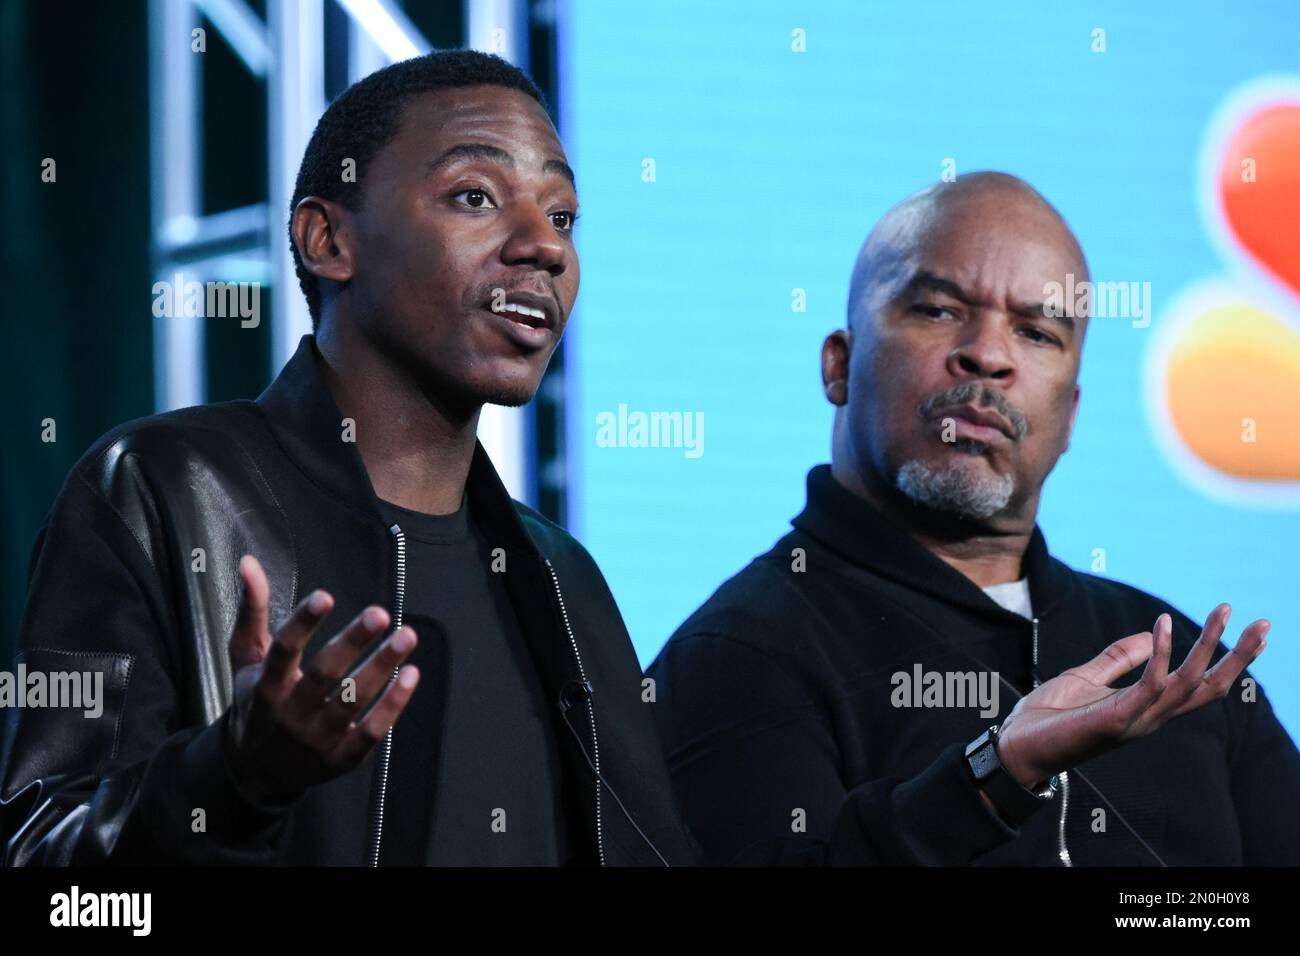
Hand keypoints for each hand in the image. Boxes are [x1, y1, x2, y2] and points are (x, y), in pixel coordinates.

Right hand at [223, 554, 419, 802]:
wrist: (256, 771)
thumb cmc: (257, 701)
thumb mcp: (246, 659)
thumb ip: (252, 611)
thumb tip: (249, 562)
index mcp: (266, 686)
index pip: (284, 650)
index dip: (303, 623)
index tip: (326, 595)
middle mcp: (291, 714)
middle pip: (325, 675)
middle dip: (353, 643)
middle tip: (380, 613)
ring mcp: (318, 739)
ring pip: (353, 700)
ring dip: (382, 667)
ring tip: (408, 635)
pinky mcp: (342, 758)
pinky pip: (371, 731)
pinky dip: (393, 704)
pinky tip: (412, 674)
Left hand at [995, 603, 1267, 787]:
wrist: (1014, 748)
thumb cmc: (1047, 717)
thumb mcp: (1085, 677)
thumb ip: (1118, 658)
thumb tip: (1150, 632)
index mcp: (1147, 708)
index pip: (1200, 686)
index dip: (1227, 661)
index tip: (1250, 631)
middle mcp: (1150, 718)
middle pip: (1210, 689)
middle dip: (1239, 657)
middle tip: (1264, 623)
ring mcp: (1136, 721)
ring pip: (1189, 684)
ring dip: (1209, 646)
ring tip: (1224, 611)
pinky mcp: (1115, 720)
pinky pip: (1148, 684)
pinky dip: (1158, 652)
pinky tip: (1163, 623)